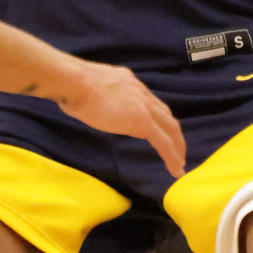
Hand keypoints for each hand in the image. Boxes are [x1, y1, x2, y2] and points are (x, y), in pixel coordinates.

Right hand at [51, 59, 185, 177]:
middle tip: (177, 150)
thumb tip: (98, 106)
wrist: (75, 82)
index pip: (149, 102)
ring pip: (170, 128)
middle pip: (165, 115)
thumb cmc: (73, 85)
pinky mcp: (142, 120)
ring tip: (179, 163)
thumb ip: (103, 97)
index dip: (157, 118)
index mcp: (129, 83)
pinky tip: (175, 170)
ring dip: (177, 146)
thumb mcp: (93, 88)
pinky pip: (163, 141)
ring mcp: (143, 105)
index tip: (158, 131)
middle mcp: (141, 91)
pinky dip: (172, 156)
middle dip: (173, 133)